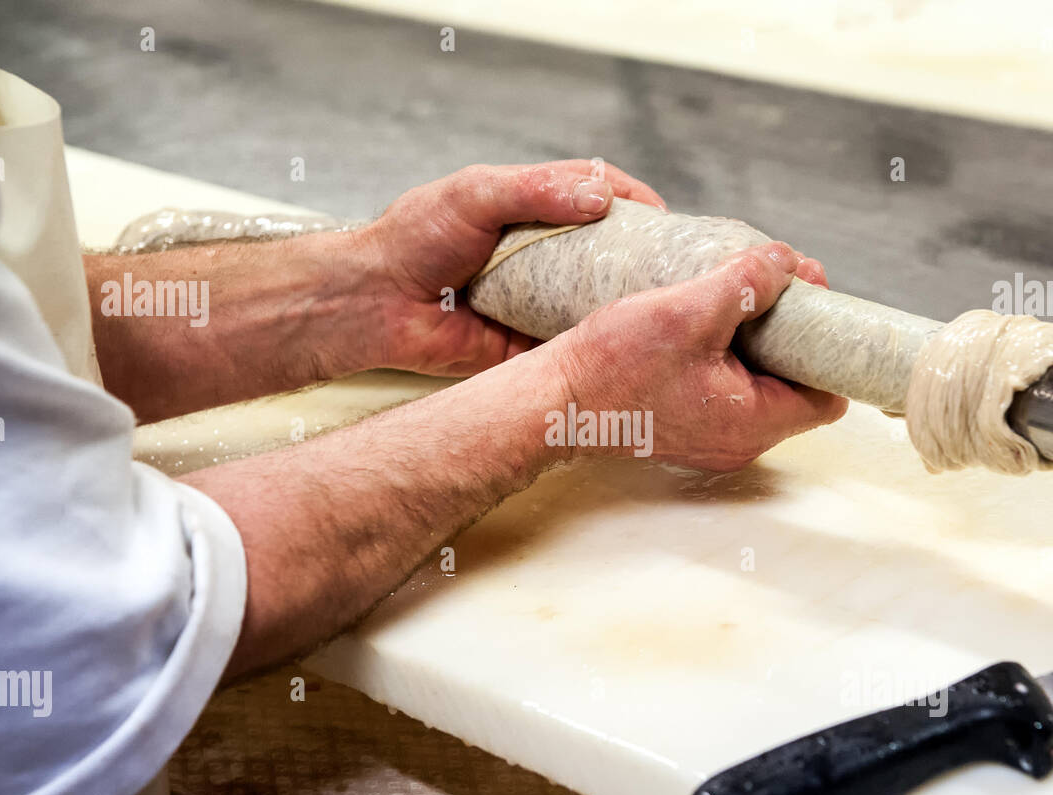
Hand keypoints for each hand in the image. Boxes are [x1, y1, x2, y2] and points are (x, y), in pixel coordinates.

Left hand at [362, 160, 667, 376]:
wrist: (374, 302)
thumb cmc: (414, 237)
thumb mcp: (475, 194)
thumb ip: (536, 190)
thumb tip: (599, 199)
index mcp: (531, 206)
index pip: (597, 194)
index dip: (635, 202)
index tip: (667, 220)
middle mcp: (541, 252)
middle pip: (606, 251)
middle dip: (643, 258)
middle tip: (678, 271)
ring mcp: (536, 298)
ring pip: (594, 300)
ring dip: (625, 304)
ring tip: (664, 311)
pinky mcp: (526, 343)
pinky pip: (570, 343)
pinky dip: (593, 344)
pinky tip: (623, 346)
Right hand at [553, 242, 846, 470]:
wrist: (552, 402)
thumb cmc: (612, 368)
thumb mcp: (688, 310)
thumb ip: (747, 283)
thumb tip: (788, 262)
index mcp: (753, 422)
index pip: (827, 395)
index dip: (827, 347)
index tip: (813, 302)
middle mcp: (739, 440)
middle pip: (794, 387)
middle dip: (791, 334)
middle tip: (777, 285)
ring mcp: (712, 436)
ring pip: (759, 386)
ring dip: (757, 341)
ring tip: (740, 296)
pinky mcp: (686, 426)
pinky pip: (726, 390)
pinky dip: (727, 355)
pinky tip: (708, 321)